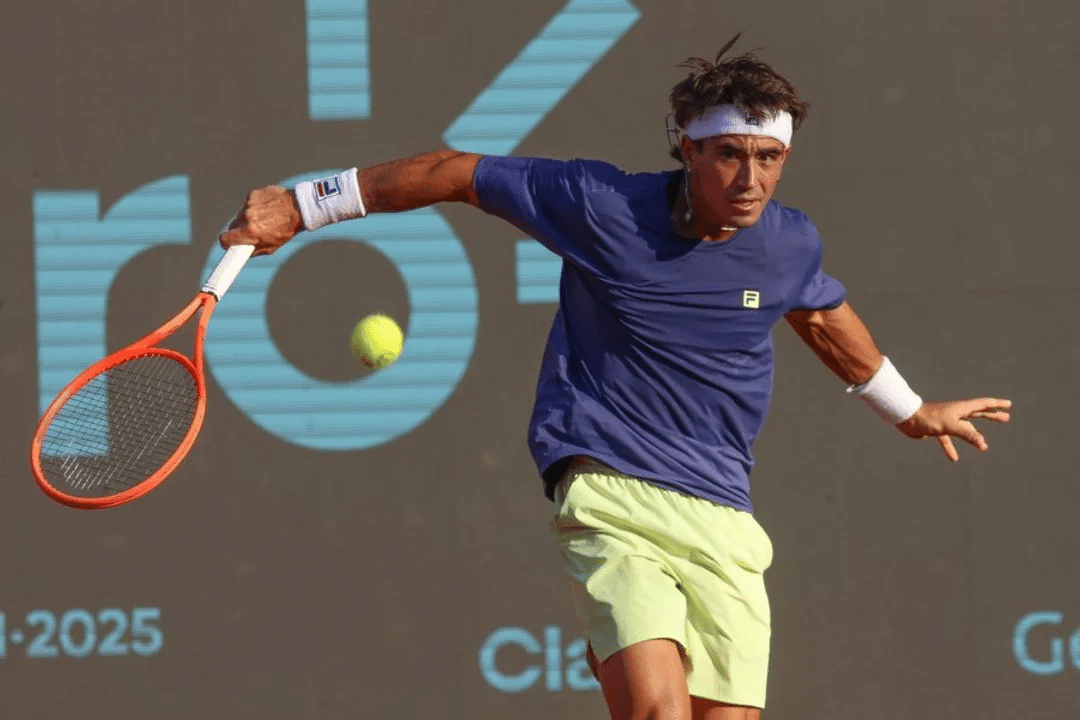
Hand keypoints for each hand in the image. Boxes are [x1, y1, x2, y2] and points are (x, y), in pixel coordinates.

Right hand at [218, 186, 303, 255]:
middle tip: (253, 231)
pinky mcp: (253, 194)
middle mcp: (247, 217)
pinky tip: (268, 208)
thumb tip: (240, 252)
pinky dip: (255, 206)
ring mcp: (249, 204)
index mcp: (250, 232)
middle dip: (240, 230)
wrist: (299, 209)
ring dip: (249, 217)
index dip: (227, 242)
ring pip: (241, 214)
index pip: (225, 239)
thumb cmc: (287, 230)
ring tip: (266, 218)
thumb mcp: (272, 247)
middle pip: (233, 226)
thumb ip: (253, 250)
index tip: (229, 244)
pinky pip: (248, 203)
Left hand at [896, 398, 1011, 461]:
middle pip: (978, 414)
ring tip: (984, 445)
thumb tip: (983, 444)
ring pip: (965, 428)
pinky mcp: (937, 430)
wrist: (906, 418)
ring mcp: (947, 421)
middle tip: (1006, 418)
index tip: (1008, 404)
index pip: (983, 404)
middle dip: (992, 416)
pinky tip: (954, 459)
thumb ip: (967, 434)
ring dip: (975, 435)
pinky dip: (952, 449)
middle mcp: (956, 413)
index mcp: (961, 408)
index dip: (996, 404)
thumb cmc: (928, 418)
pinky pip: (947, 440)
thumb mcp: (950, 426)